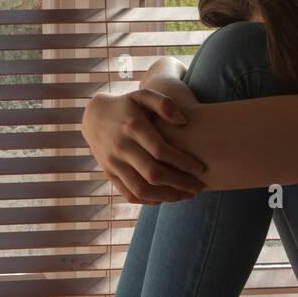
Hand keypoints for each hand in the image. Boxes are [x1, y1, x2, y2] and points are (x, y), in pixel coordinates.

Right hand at [81, 89, 206, 204]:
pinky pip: (129, 195)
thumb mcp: (143, 95)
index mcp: (133, 127)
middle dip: (179, 183)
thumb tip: (183, 121)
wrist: (95, 117)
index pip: (161, 150)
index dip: (183, 162)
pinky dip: (149, 201)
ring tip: (186, 195)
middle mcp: (121, 147)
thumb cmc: (128, 105)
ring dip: (167, 196)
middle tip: (199, 186)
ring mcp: (113, 163)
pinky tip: (167, 197)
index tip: (201, 169)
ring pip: (141, 189)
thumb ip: (164, 104)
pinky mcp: (109, 174)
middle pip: (153, 173)